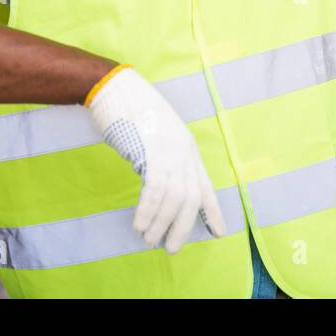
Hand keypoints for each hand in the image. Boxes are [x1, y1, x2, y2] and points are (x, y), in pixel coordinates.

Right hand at [86, 67, 227, 252]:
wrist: (115, 87)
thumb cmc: (131, 109)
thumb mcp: (156, 135)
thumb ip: (163, 158)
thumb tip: (160, 184)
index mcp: (187, 147)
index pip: (205, 185)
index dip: (213, 211)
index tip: (219, 233)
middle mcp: (184, 151)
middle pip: (190, 198)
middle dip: (182, 227)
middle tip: (171, 248)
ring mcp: (169, 151)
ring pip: (173, 198)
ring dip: (161, 223)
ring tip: (149, 239)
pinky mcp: (151, 151)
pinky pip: (155, 189)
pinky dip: (148, 210)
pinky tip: (140, 224)